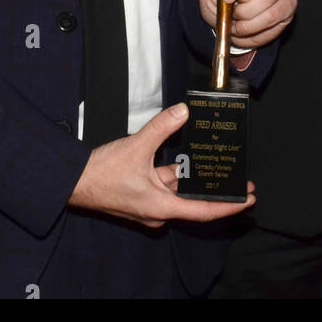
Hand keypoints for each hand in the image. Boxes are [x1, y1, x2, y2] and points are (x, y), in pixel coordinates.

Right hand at [69, 103, 254, 226]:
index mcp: (161, 206)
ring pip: (179, 191)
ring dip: (196, 180)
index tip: (248, 200)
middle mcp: (158, 210)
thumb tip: (184, 110)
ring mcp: (149, 204)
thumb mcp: (136, 146)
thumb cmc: (102, 173)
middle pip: (194, 202)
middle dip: (217, 191)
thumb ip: (162, 127)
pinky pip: (165, 186)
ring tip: (218, 165)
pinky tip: (187, 158)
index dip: (228, 206)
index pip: (203, 210)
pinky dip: (177, 175)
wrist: (73, 182)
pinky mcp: (141, 196)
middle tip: (240, 182)